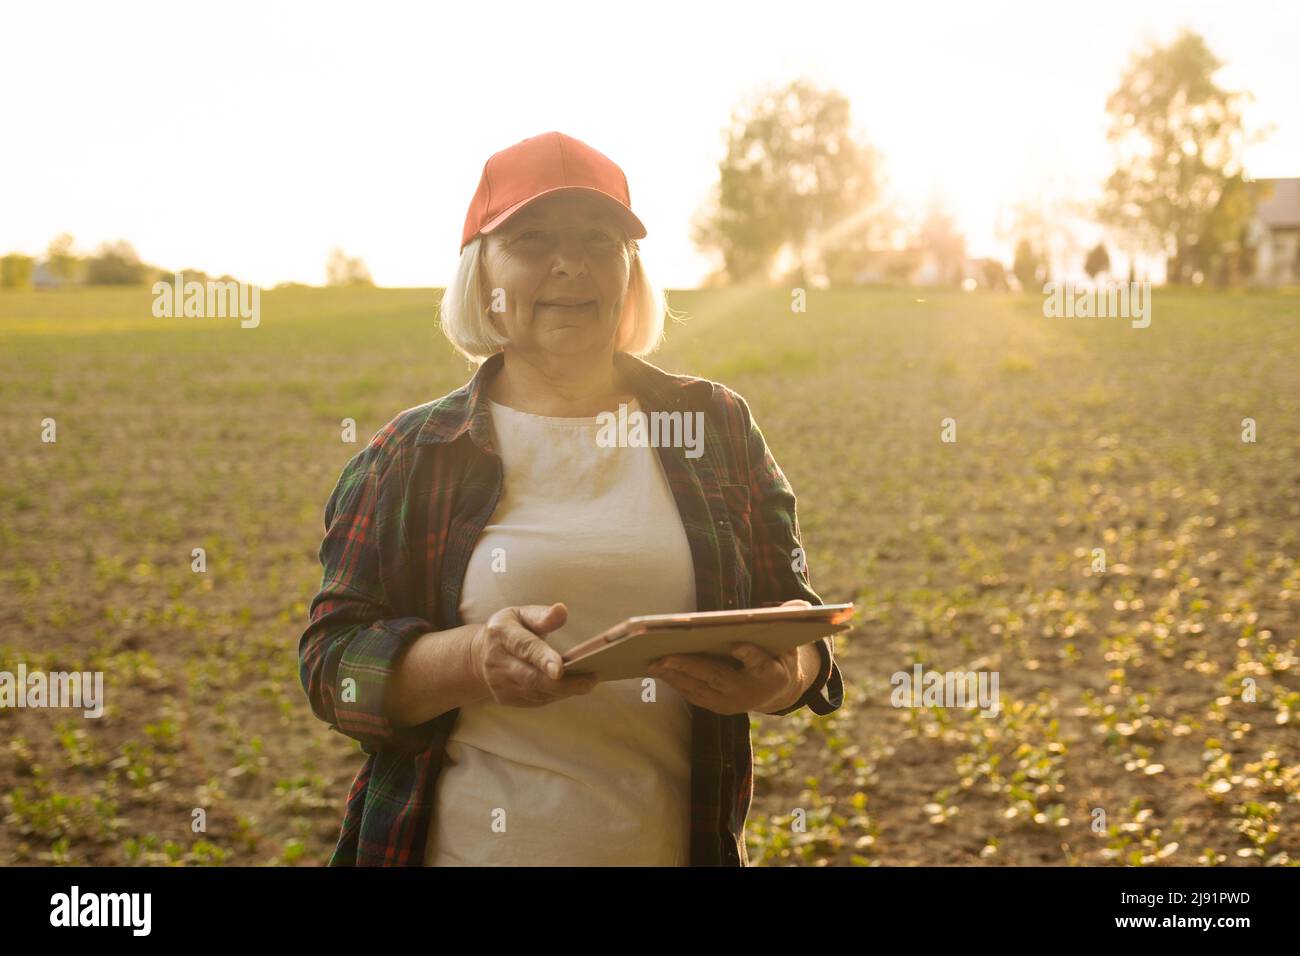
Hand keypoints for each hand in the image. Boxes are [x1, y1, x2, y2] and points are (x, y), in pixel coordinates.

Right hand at [470, 602, 598, 706]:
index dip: (543, 659)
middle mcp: (496, 662)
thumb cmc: (511, 629)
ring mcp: (499, 684)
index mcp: (501, 634)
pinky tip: (572, 687)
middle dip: (563, 683)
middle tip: (591, 679)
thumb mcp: (522, 613)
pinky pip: (536, 700)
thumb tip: (562, 610)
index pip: (524, 648)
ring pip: (536, 692)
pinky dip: (556, 695)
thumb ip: (543, 615)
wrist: (480, 654)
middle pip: (532, 678)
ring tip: (588, 681)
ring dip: (564, 690)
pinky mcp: (506, 698)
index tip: (561, 668)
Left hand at [647, 599, 813, 714]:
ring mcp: (732, 703)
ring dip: (674, 675)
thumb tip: (799, 606)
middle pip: (719, 677)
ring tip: (652, 661)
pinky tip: (657, 668)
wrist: (777, 691)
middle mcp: (751, 692)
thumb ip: (794, 620)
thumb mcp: (792, 638)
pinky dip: (674, 682)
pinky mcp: (717, 707)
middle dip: (691, 666)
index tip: (737, 644)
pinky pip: (692, 695)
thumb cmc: (780, 655)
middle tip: (665, 654)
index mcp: (773, 673)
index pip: (760, 663)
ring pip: (700, 688)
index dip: (749, 654)